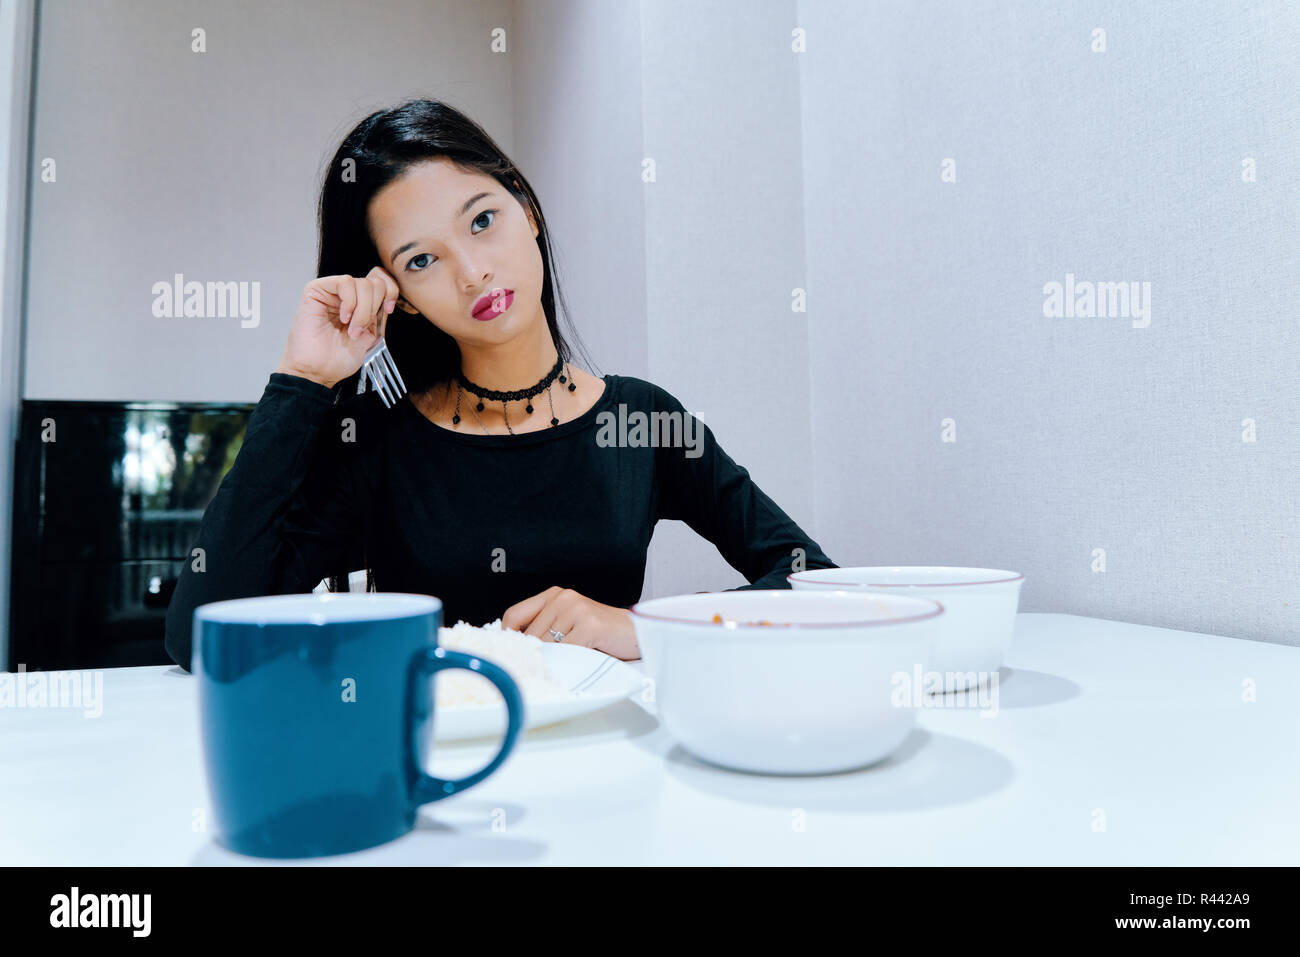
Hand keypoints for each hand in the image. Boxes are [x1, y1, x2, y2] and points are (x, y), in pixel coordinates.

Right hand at [276, 267, 402, 388]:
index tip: (388, 310)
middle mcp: (348, 295)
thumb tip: (387, 297)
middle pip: (375, 282)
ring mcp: (332, 291)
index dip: (391, 291)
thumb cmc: (339, 359)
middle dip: (374, 307)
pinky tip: (344, 318)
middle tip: (360, 329)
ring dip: (362, 310)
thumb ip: (378, 315)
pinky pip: (345, 282)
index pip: (382, 280)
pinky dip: (350, 302)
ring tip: (351, 330)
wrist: (318, 370)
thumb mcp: (370, 336)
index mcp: (361, 304)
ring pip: (362, 283)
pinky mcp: (316, 290)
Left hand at [501, 587, 639, 659]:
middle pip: (528, 634)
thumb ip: (543, 629)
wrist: (636, 632)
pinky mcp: (589, 624)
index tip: (508, 654)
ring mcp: (576, 609)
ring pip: (545, 644)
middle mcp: (562, 597)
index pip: (514, 615)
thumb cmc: (601, 633)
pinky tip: (576, 663)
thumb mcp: (567, 624)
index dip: (506, 637)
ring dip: (551, 660)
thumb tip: (514, 649)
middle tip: (535, 669)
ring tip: (560, 666)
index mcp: (553, 595)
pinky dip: (566, 662)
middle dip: (531, 655)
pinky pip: (565, 651)